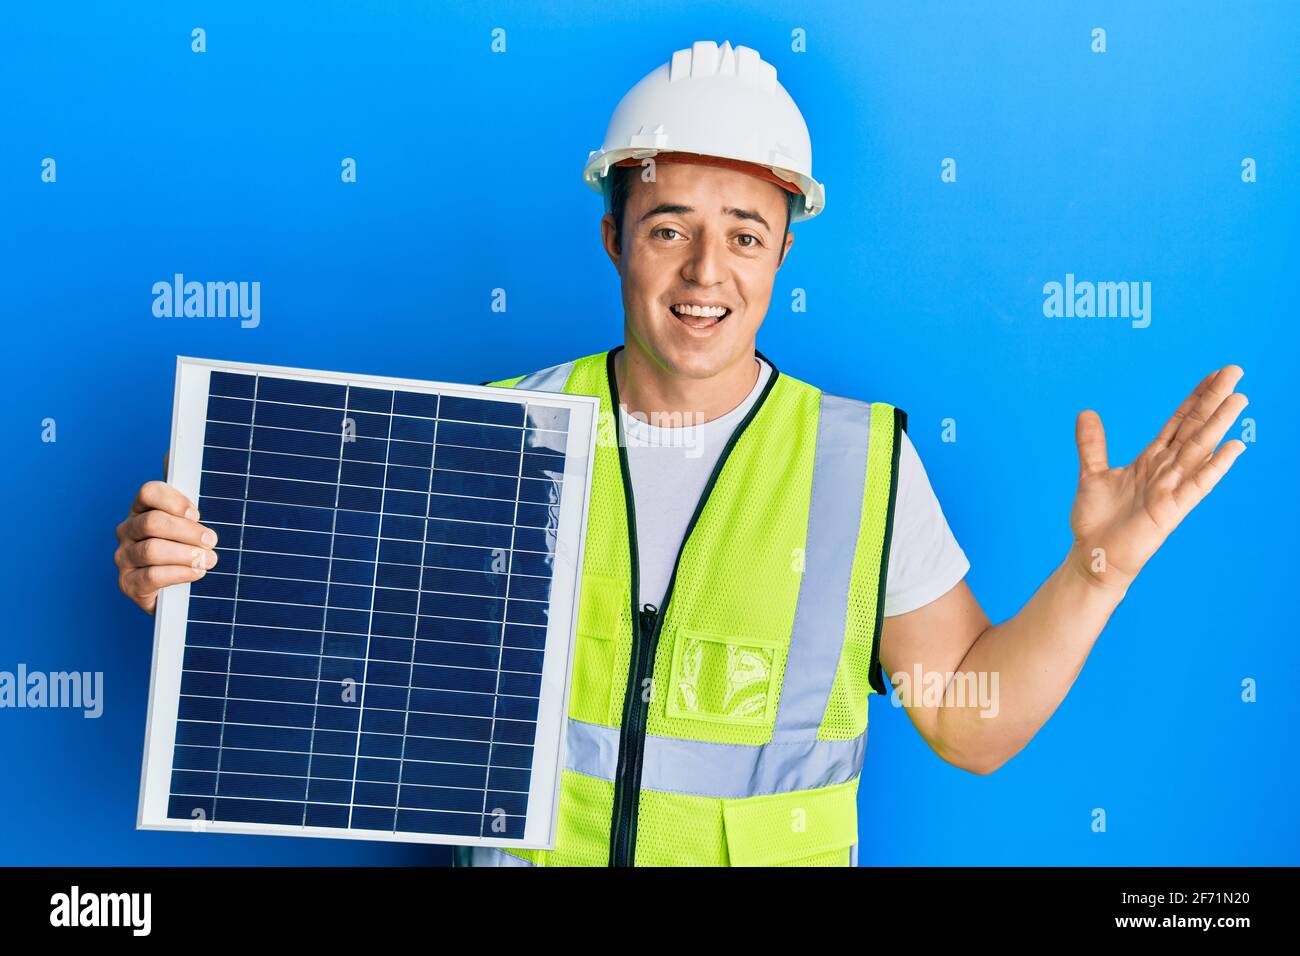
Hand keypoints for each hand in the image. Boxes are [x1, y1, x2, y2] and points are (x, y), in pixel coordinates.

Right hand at [115, 481, 218, 614]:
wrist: (178, 592)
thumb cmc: (184, 549)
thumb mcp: (189, 522)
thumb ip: (182, 494)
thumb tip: (170, 453)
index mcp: (142, 509)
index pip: (148, 492)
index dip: (174, 500)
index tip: (198, 514)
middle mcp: (127, 531)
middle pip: (153, 522)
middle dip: (188, 532)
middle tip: (212, 541)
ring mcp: (124, 558)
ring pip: (152, 549)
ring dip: (186, 554)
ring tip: (209, 560)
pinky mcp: (128, 584)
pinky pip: (152, 576)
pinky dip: (179, 573)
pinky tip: (197, 573)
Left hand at [1069, 365, 1247, 591]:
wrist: (1094, 555)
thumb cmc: (1097, 519)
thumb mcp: (1091, 473)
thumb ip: (1093, 444)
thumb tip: (1087, 412)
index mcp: (1151, 460)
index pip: (1178, 422)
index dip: (1196, 398)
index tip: (1215, 375)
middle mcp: (1166, 470)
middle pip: (1194, 428)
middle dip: (1214, 400)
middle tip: (1236, 371)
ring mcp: (1171, 489)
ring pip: (1200, 449)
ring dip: (1219, 424)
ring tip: (1239, 399)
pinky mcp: (1172, 510)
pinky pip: (1198, 484)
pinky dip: (1217, 466)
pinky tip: (1235, 447)